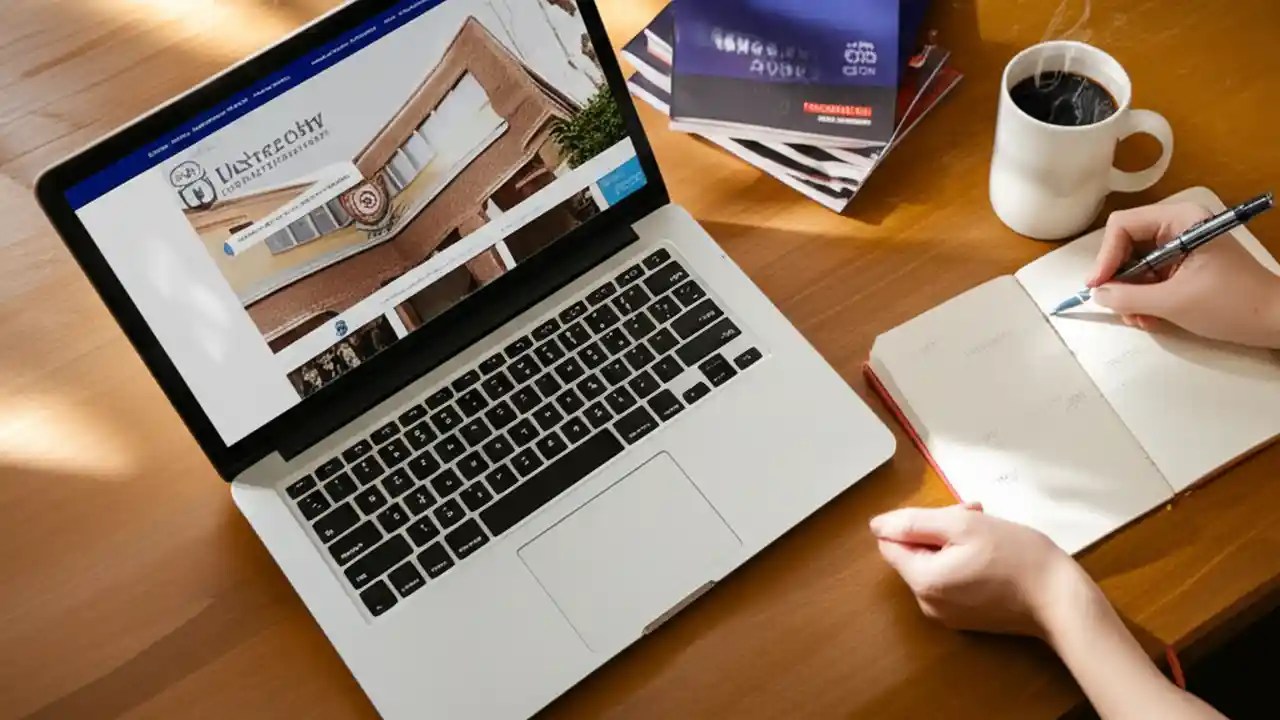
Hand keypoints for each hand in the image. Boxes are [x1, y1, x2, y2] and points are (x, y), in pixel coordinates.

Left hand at [871, 503, 1095, 637]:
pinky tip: (993, 554)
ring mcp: (947, 615)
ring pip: (934, 564)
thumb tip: (877, 525)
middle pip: (914, 553)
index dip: (918, 521)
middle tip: (976, 514)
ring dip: (954, 542)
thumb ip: (915, 523)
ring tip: (988, 531)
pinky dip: (964, 562)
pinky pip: (951, 581)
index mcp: (922, 581)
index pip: (891, 543)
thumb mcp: (963, 525)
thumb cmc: (1016, 557)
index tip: (953, 512)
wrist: (1061, 600)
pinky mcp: (966, 618)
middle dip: (940, 529)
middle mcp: (928, 604)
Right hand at [1088, 203, 1279, 347]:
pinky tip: (1150, 317)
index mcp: (1181, 220)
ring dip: (1131, 293)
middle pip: (1127, 245)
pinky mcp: (1186, 265)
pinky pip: (1151, 276)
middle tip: (1117, 306)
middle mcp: (1179, 226)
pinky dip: (1145, 297)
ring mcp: (1183, 246)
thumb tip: (1098, 293)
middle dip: (1119, 278)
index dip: (1105, 256)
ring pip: (1136, 264)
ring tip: (1138, 318)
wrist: (1276, 320)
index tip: (1098, 286)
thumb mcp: (1174, 302)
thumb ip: (1129, 297)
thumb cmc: (1233, 304)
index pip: (1123, 226)